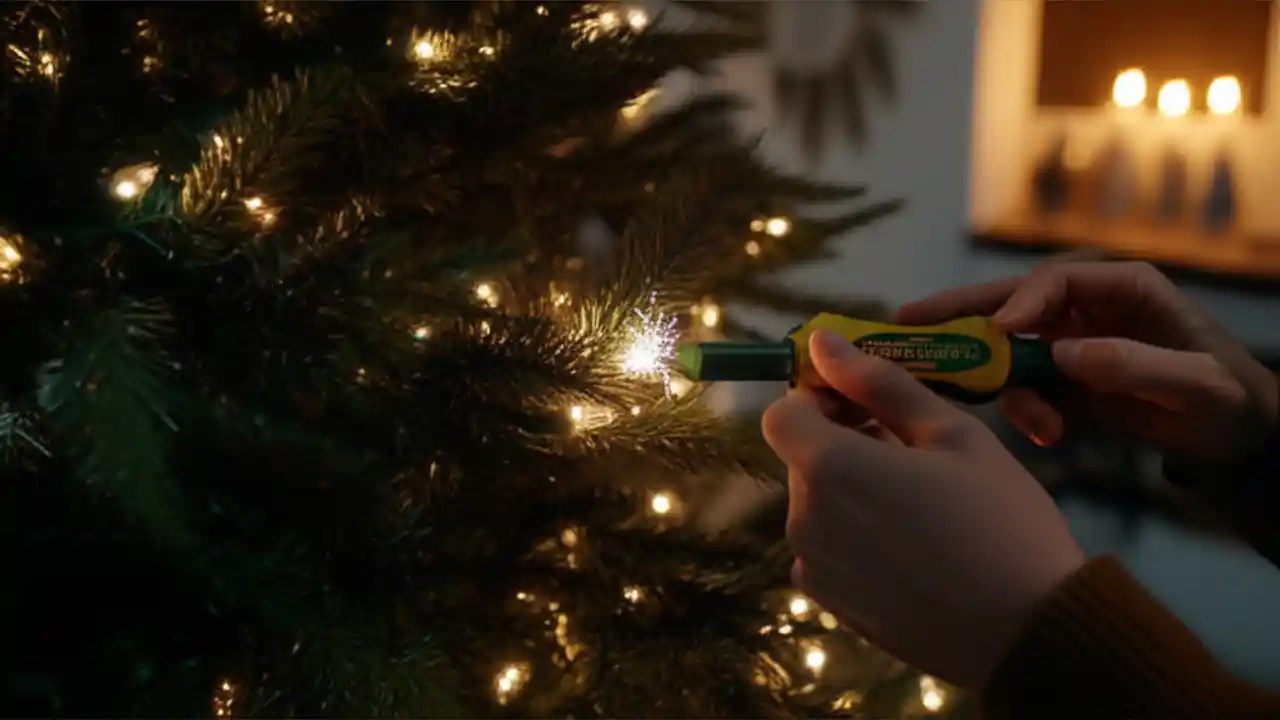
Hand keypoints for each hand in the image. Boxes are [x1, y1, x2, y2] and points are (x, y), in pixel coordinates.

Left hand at [762, 330, 1084, 687]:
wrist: (1031, 632)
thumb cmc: (1000, 520)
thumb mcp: (951, 433)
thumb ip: (879, 382)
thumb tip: (823, 342)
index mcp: (829, 466)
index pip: (782, 413)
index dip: (818, 400)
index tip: (867, 405)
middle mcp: (805, 518)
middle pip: (802, 458)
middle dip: (844, 442)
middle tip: (914, 450)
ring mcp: (815, 566)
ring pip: (818, 504)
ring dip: (853, 490)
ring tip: (924, 502)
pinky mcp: (832, 605)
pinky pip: (827, 550)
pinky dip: (856, 537)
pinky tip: (914, 547)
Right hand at [896, 261, 1277, 460]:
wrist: (1239, 439)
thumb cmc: (1229, 398)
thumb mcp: (1196, 383)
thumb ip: (1136, 365)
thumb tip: (1066, 354)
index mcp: (1117, 287)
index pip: (1052, 283)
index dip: (1018, 303)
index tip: (997, 333)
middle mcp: (1082, 310)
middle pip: (1008, 304)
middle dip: (959, 316)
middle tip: (906, 324)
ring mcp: (1067, 347)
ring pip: (1006, 352)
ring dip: (1002, 386)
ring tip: (1037, 424)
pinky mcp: (1062, 387)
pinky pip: (1022, 393)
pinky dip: (1023, 414)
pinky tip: (1046, 435)